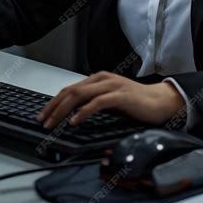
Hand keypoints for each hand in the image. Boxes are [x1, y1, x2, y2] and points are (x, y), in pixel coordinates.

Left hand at [36, 71, 185, 128]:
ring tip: (53, 123)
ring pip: (79, 96)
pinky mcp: (120, 95)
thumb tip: (73, 113)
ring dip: (62, 110)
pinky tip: (75, 121)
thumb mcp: (110, 99)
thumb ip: (94, 101)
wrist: (160, 101)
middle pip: (70, 91)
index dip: (54, 102)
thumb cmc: (136, 102)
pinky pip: (97, 103)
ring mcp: (111, 86)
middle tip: (42, 121)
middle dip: (53, 107)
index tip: (43, 115)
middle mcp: (102, 79)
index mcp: (98, 79)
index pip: (70, 89)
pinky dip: (83, 112)